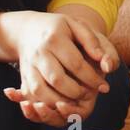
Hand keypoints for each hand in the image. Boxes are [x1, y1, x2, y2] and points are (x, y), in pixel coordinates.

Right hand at [0, 11, 114, 125]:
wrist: (27, 29)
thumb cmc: (59, 28)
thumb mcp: (77, 25)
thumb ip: (93, 43)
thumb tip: (106, 64)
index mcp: (54, 38)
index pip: (76, 64)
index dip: (92, 78)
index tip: (104, 86)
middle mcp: (39, 53)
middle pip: (57, 80)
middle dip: (77, 92)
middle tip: (90, 95)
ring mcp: (28, 66)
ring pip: (40, 91)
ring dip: (59, 102)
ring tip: (76, 101)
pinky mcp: (23, 76)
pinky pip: (31, 95)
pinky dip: (44, 103)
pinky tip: (59, 103)